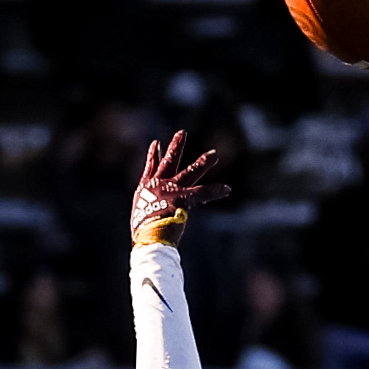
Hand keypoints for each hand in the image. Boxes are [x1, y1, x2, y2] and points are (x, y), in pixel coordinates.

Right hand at [130, 130, 230, 246]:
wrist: (148, 236)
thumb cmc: (143, 233)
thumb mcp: (141, 219)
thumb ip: (149, 215)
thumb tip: (151, 226)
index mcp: (145, 188)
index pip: (151, 167)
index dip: (154, 155)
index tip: (157, 144)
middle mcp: (159, 184)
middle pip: (170, 160)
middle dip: (176, 146)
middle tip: (182, 133)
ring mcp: (172, 189)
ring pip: (191, 171)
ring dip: (203, 162)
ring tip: (214, 154)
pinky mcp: (184, 197)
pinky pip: (203, 192)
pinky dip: (215, 191)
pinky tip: (227, 189)